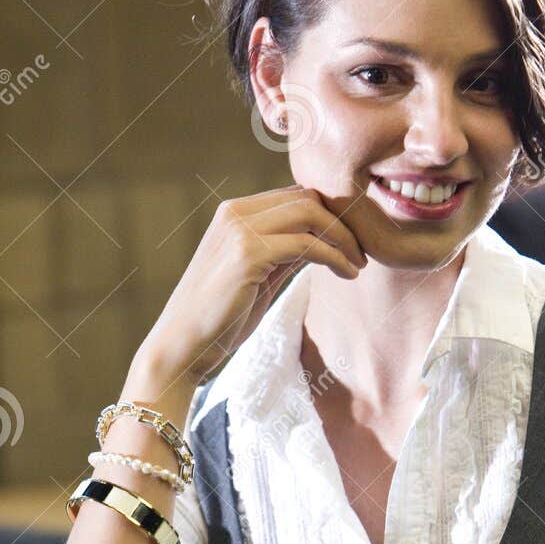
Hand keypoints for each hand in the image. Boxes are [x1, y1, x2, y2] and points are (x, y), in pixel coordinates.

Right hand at [135, 187, 367, 387]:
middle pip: (307, 198)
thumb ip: (285, 252)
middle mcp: (235, 212)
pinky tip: (348, 274)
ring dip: (344, 238)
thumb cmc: (220, 318)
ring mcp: (239, 229)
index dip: (332, 215)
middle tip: (362, 254)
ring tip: (358, 265)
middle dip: (343, 223)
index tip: (353, 242)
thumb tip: (323, 240)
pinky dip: (335, 257)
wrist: (183, 347)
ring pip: (310, 214)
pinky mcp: (247, 253)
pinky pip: (306, 243)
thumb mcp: (259, 276)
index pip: (296, 196)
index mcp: (235, 213)